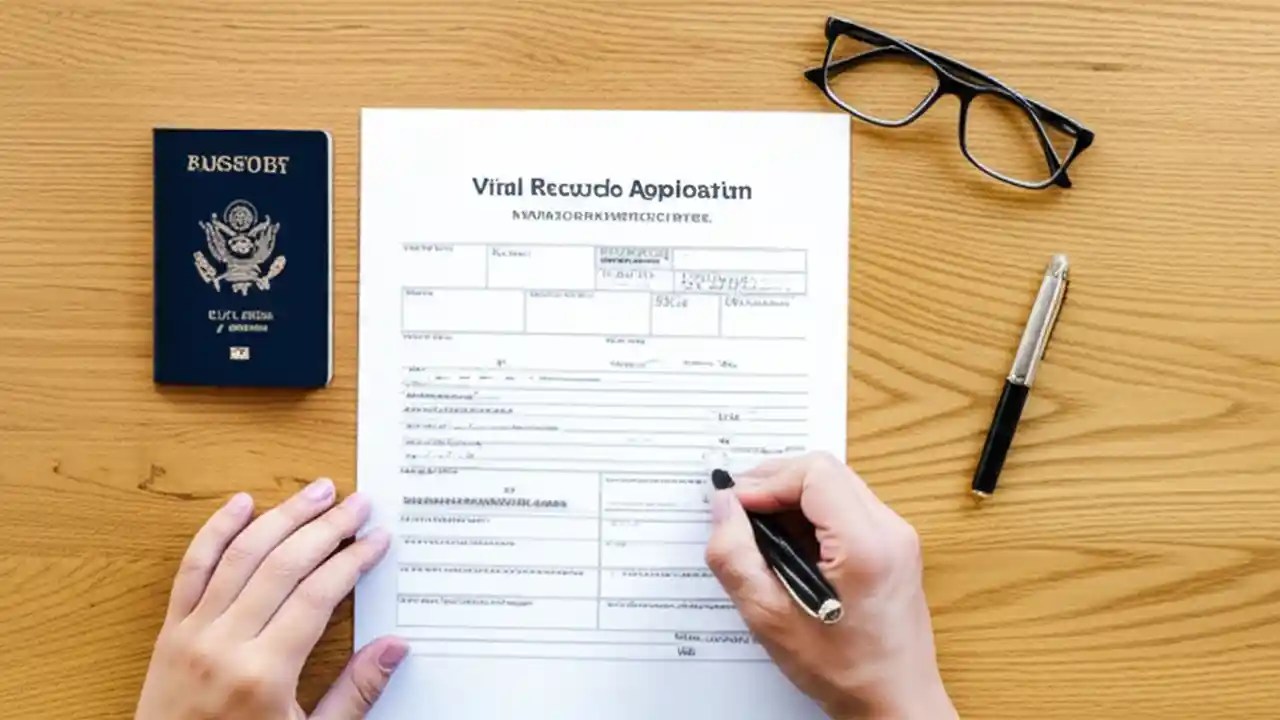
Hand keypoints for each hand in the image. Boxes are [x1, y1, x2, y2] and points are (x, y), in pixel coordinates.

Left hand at [135, 478, 407, 719]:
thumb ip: (355, 692)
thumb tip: (397, 647)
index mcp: (265, 674)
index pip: (317, 596)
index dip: (352, 561)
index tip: (377, 539)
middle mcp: (224, 645)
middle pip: (283, 565)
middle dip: (326, 527)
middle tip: (357, 502)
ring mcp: (193, 635)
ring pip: (241, 556)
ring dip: (282, 517)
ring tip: (315, 492)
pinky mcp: (170, 632)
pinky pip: (191, 570)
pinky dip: (215, 532)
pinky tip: (241, 504)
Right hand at [705, 453, 956, 719]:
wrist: (895, 702)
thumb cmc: (844, 671)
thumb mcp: (770, 618)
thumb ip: (736, 556)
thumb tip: (724, 507)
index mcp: (866, 544)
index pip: (813, 474)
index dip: (767, 481)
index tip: (736, 507)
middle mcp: (890, 531)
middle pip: (825, 472)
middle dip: (776, 483)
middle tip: (740, 513)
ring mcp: (898, 536)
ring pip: (836, 485)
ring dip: (793, 498)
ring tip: (761, 532)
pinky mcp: (895, 546)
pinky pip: (848, 506)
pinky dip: (813, 513)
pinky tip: (790, 545)